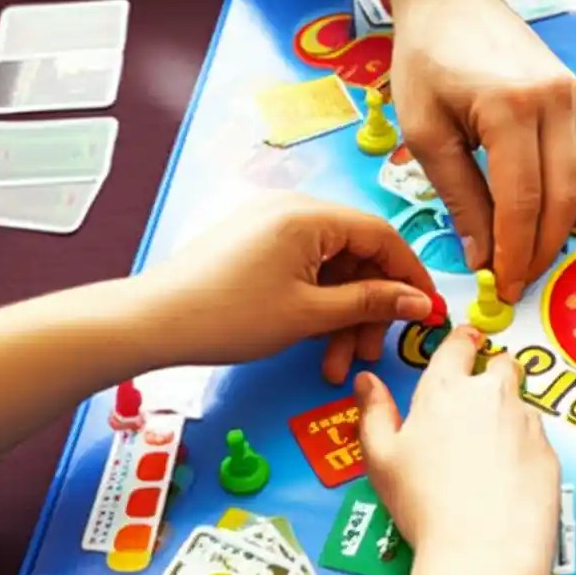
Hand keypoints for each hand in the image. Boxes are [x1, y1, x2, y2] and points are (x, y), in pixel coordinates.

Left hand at [138, 191, 434, 382]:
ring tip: (335, 363)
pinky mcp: (257, 246)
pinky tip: (315, 345)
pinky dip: (317, 307)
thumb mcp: (310, 314)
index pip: (382, 236)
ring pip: (331, 270)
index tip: (424, 311)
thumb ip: (371, 303)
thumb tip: (419, 302)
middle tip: (369, 351)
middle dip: (369, 307)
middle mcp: (293, 210)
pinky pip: (305, 272)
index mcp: (309, 215)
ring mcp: (272, 227)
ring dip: (341, 316)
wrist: (151, 322)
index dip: (409, 276)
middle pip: (357, 256)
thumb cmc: (227, 315)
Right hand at [356, 326, 559, 574]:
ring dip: (509, 418)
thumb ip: (374, 412)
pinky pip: (537, 440)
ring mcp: (526, 421)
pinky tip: (507, 481)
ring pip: (521, 404)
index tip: (466, 342)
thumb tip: (366, 382)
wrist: (483, 549)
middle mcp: (491, 395)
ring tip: (488, 459)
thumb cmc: (426, 506)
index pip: (459, 344)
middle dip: (494, 374)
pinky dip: (525, 451)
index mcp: (446, 390)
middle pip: (502, 364)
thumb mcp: (381, 458)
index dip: (463, 340)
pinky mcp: (549, 451)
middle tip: (479, 404)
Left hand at [390, 0, 575, 301]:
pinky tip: (543, 218)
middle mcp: (556, 102)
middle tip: (517, 283)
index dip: (515, 253)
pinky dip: (569, 198)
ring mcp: (574, 98)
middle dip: (542, 250)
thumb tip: (481, 257)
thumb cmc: (426, 58)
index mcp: (512, 108)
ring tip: (528, 257)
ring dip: (560, 228)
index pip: (523, 201)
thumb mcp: (425, 132)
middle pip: (564, 198)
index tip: (502, 287)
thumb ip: (458, 196)